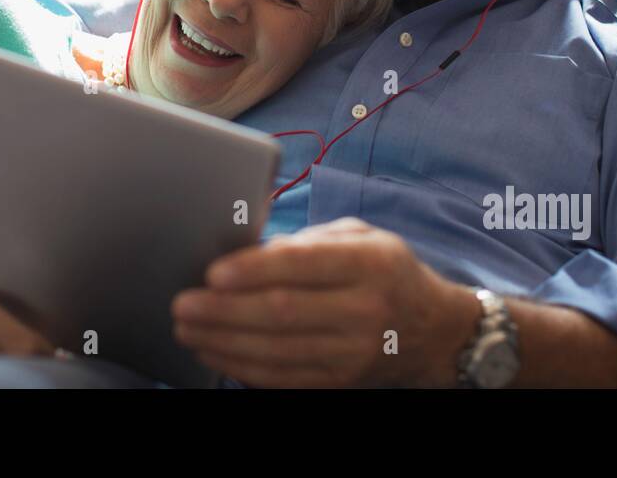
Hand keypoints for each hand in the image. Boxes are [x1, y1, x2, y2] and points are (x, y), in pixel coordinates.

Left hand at [171, 217, 476, 387]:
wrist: (433, 329)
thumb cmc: (384, 270)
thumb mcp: (360, 236)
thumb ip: (311, 239)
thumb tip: (252, 250)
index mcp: (369, 263)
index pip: (304, 266)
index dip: (255, 271)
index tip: (213, 273)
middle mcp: (364, 309)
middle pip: (283, 313)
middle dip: (225, 311)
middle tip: (183, 304)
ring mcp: (354, 351)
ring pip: (277, 351)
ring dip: (223, 342)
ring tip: (187, 330)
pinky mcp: (341, 380)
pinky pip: (284, 378)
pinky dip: (243, 368)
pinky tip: (215, 353)